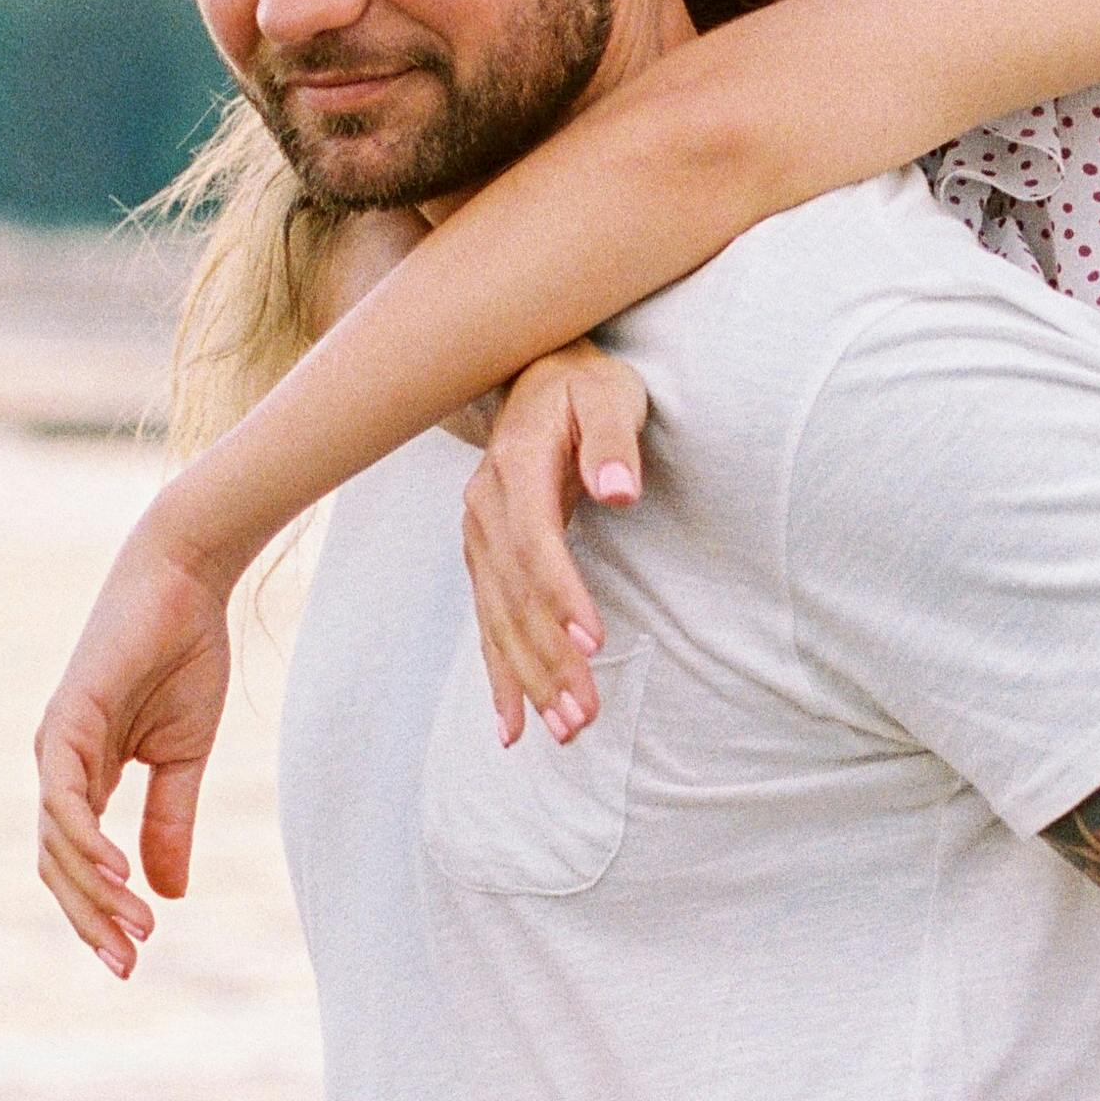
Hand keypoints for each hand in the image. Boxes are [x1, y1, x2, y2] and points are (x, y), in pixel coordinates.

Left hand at [33, 506, 239, 974]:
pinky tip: (118, 871)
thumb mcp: (184, 759)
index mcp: (85, 777)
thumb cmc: (184, 657)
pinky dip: (86, 839)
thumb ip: (169, 822)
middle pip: (58, 865)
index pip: (79, 863)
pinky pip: (66, 796)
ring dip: (95, 892)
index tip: (133, 960)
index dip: (101, 913)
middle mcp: (60, 767)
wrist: (188, 583)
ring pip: (58, 842)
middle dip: (91, 919)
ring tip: (136, 929)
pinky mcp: (67, 720)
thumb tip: (168, 894)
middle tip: (127, 965)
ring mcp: (57, 745)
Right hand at [461, 349, 647, 743]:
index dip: (560, 595)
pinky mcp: (484, 557)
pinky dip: (499, 675)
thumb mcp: (609, 393)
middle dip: (547, 660)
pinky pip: (487, 623)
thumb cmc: (584, 384)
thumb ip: (614, 439)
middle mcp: (485, 507)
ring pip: (499, 619)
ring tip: (566, 730)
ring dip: (528, 680)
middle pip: (515, 596)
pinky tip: (513, 726)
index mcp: (517, 466)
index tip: (592, 643)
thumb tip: (620, 491)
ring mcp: (479, 536)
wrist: (534, 370)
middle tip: (584, 715)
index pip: (535, 542)